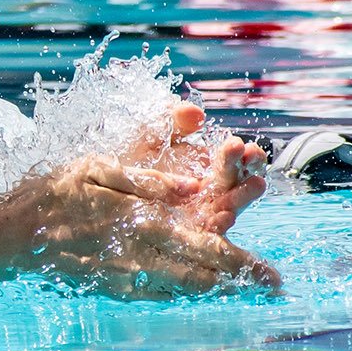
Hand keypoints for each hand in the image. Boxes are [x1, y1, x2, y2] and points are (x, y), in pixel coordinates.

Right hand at [0, 154, 279, 298]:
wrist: (7, 237)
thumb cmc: (52, 194)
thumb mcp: (97, 170)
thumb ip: (146, 181)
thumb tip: (191, 189)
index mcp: (142, 227)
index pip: (206, 250)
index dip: (242, 266)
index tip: (274, 280)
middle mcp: (139, 261)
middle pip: (201, 278)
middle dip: (239, 282)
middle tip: (274, 288)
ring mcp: (124, 280)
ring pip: (181, 290)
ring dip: (215, 289)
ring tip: (244, 288)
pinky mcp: (110, 287)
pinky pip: (155, 294)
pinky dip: (182, 293)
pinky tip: (196, 290)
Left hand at [120, 101, 268, 235]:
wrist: (96, 184)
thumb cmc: (126, 157)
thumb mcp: (148, 133)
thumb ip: (171, 122)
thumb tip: (196, 114)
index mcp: (204, 167)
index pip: (232, 161)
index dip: (243, 154)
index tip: (245, 145)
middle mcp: (206, 193)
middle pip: (234, 184)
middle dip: (246, 171)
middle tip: (253, 157)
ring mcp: (197, 216)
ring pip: (227, 208)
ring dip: (241, 197)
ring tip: (255, 185)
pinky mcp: (183, 236)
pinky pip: (205, 234)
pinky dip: (217, 226)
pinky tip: (225, 217)